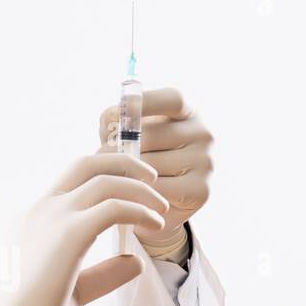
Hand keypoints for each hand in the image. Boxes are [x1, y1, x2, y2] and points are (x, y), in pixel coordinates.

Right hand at [0, 153, 167, 305]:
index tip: (130, 177)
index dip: (105, 168)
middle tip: (151, 178)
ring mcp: (55, 217)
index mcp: (38, 216)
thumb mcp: (74, 287)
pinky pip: (114, 208)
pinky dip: (139, 210)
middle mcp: (44, 208)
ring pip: (106, 181)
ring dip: (140, 190)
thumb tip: (136, 262)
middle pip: (88, 164)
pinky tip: (155, 225)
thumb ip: (103, 272)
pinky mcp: (70, 233)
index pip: (73, 177)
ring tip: (161, 207)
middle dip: (124, 162)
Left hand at [99, 87, 213, 259]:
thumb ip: (119, 124)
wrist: (161, 205)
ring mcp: (206, 162)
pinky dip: (138, 191)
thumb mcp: (133, 136)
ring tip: (111, 176)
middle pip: (152, 135)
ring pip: (151, 164)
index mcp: (189, 113)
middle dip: (120, 146)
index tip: (116, 112)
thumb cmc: (144, 161)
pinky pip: (158, 189)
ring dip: (125, 171)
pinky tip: (127, 193)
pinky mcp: (202, 190)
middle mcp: (204, 134)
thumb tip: (109, 118)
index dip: (144, 102)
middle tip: (99, 156)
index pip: (172, 99)